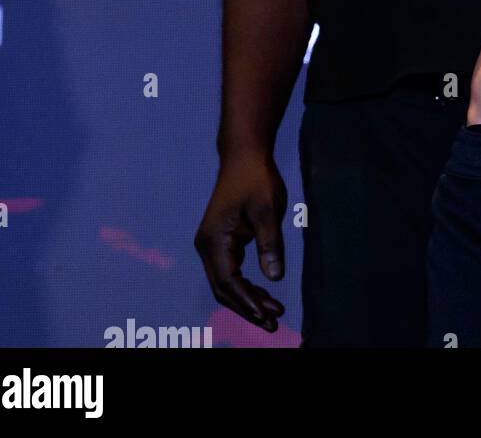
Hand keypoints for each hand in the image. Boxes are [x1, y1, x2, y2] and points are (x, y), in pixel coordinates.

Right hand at [195, 152, 287, 331]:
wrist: (244, 156)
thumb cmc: (256, 179)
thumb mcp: (267, 209)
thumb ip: (269, 244)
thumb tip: (273, 278)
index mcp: (214, 240)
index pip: (227, 281)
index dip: (246, 301)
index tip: (266, 315)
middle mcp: (207, 247)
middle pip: (224, 288)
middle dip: (247, 307)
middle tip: (272, 323)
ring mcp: (212, 246)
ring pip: (227, 283)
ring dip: (248, 299)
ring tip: (273, 313)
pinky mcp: (222, 243)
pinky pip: (231, 272)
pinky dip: (246, 285)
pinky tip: (264, 295)